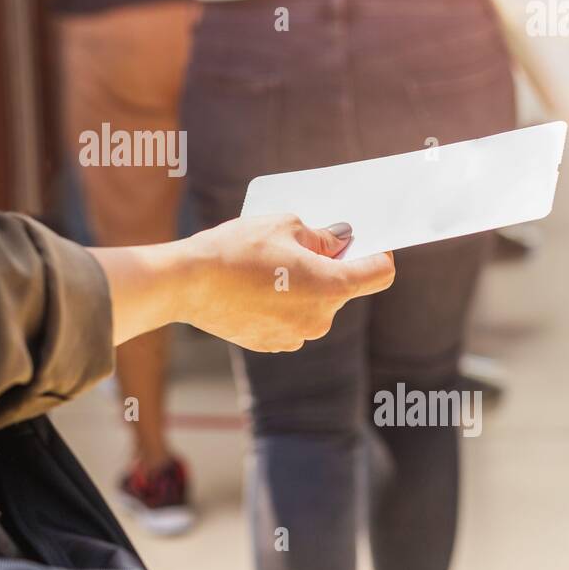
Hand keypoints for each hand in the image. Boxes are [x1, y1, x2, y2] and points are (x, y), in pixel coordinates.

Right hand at [180, 214, 394, 351]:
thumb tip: (339, 242)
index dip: (377, 253)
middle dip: (329, 267)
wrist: (188, 283)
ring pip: (315, 305)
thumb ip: (322, 236)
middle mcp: (320, 319)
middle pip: (342, 289)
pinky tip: (254, 288)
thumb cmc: (238, 248)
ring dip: (304, 286)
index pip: (379, 273)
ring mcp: (296, 336)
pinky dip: (282, 304)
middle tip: (297, 246)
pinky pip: (291, 320)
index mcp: (331, 287)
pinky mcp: (272, 344)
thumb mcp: (285, 225)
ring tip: (269, 267)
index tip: (361, 243)